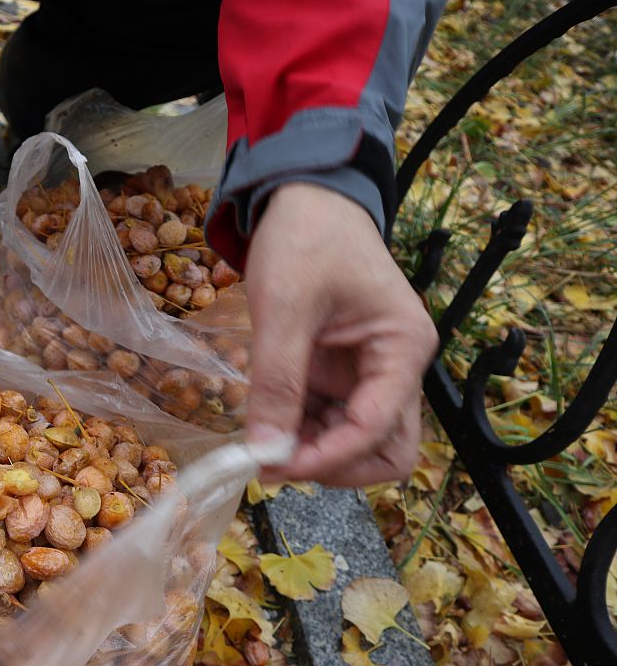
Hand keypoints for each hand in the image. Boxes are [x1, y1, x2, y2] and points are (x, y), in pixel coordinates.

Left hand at [243, 182, 437, 486]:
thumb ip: (277, 380)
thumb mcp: (285, 306)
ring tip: (260, 442)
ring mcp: (370, 374)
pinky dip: (300, 432)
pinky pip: (329, 420)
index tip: (274, 467)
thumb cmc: (306, 238)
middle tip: (273, 463)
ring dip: (312, 452)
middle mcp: (396, 368)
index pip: (377, 428)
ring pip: (356, 443)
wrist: (305, 198)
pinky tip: (264, 424)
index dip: (327, 457)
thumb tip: (264, 451)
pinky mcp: (341, 374)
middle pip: (384, 450)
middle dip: (333, 465)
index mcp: (403, 346)